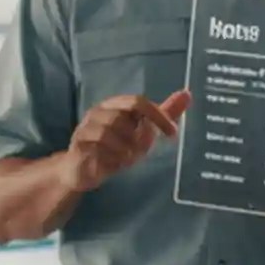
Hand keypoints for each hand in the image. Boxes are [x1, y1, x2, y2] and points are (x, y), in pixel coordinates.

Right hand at [58, 89, 190, 192]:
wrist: (82, 171)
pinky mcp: (77, 146)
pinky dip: (111, 159)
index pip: (138, 101)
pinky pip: (98, 149)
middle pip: (124, 119)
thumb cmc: (116, 148)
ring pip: (111, 134)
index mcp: (114, 104)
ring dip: (124, 151)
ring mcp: (85, 128)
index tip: (172, 133)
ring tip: (124, 159)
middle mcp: (97, 112)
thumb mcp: (144, 132)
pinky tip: (112, 164)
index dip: (157, 115)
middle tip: (140, 151)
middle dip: (138, 139)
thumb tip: (187, 93)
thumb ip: (164, 114)